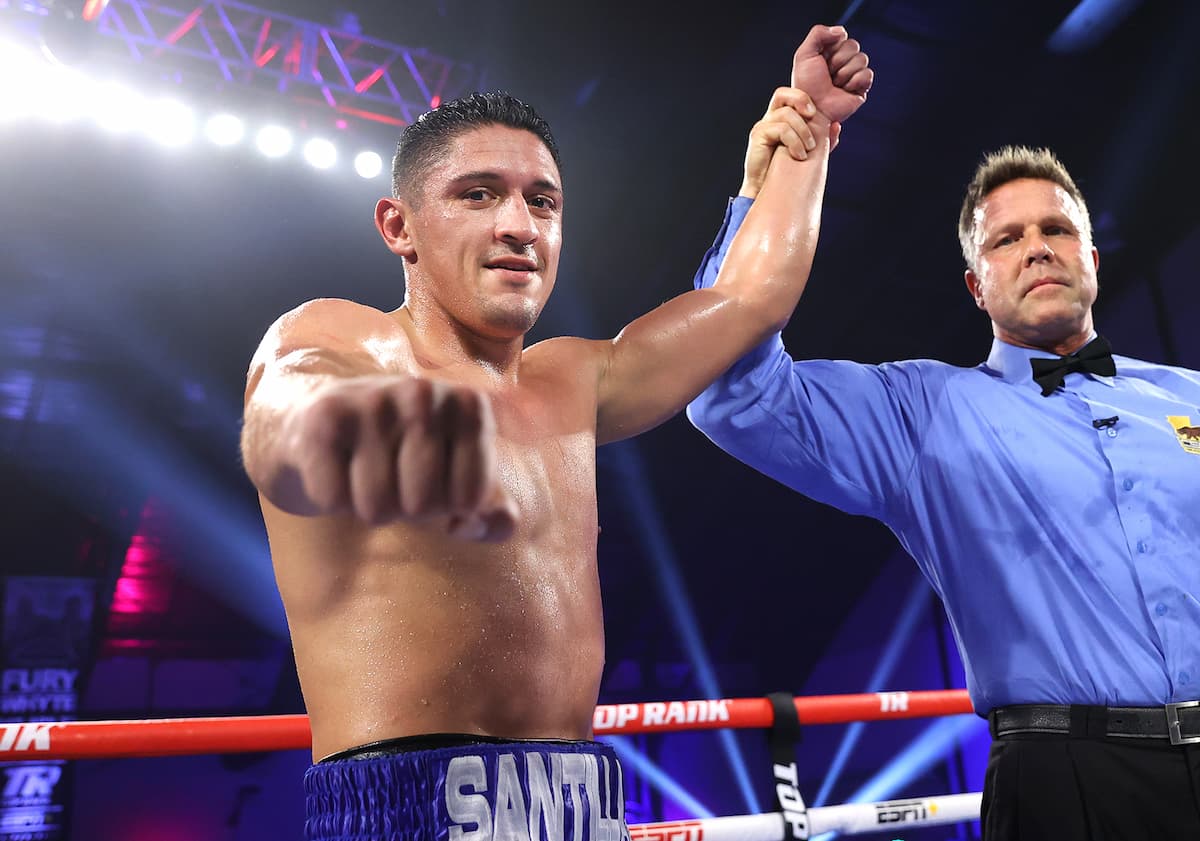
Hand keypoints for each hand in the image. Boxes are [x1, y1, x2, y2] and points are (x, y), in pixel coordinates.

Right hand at [271, 376, 515, 540]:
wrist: (328, 423)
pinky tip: (336, 466)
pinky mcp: (324, 418)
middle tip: (396, 480)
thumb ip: (495, 519)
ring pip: (376, 508)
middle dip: (407, 510)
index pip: (469, 500)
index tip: (438, 484)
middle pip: (422, 507)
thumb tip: (467, 527)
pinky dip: (332, 499)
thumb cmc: (408, 462)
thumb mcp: (462, 484)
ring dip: (369, 507)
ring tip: (365, 473)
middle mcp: (424, 393)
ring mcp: (372, 401)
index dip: (449, 508)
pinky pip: (333, 500)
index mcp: (469, 405)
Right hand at [739, 87, 838, 198]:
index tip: (815, 114)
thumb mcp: (810, 152)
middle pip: (782, 94)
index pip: (791, 96)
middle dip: (800, 101)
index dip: (803, 98)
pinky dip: (794, 141)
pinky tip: (798, 155)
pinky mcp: (758, 136)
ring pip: (786, 114)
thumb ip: (823, 140)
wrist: (767, 190)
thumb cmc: (787, 171)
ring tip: (808, 149)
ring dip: (802, 130)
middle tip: (812, 116)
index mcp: (782, 119)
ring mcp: (763, 127)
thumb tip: (836, 125)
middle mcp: (771, 119)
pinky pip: (780, 129)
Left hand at [791, 24, 872, 123]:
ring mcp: (854, 74)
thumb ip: (818, 34)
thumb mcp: (804, 54)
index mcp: (830, 52)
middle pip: (853, 45)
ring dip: (845, 72)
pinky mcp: (862, 88)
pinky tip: (845, 90)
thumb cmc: (806, 85)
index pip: (842, 36)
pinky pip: (867, 74)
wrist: (812, 109)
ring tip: (835, 84)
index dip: (831, 48)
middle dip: (838, 60)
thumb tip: (842, 32)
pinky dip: (854, 81)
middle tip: (828, 74)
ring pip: (862, 58)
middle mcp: (843, 62)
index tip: (821, 61)